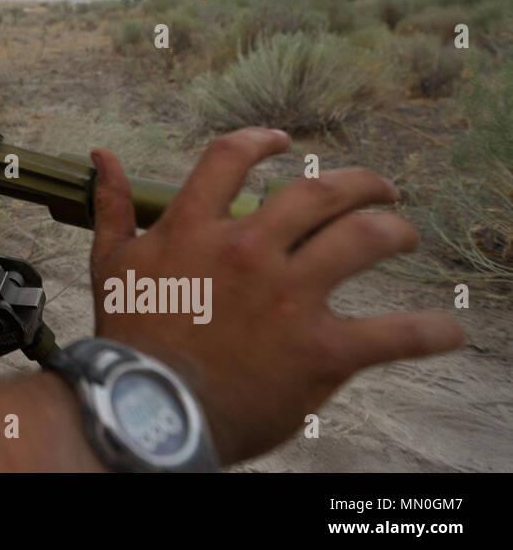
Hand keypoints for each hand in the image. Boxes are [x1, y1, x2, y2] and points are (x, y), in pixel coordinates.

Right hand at [88, 126, 464, 464]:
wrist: (147, 408)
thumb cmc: (128, 338)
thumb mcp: (111, 262)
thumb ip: (111, 206)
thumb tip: (103, 155)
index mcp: (196, 227)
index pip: (232, 158)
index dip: (261, 141)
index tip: (283, 141)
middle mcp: (248, 250)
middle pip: (319, 191)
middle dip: (360, 183)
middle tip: (378, 189)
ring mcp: (288, 297)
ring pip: (363, 241)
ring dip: (394, 232)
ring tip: (404, 236)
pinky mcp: (321, 349)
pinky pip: (393, 334)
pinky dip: (428, 332)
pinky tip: (446, 331)